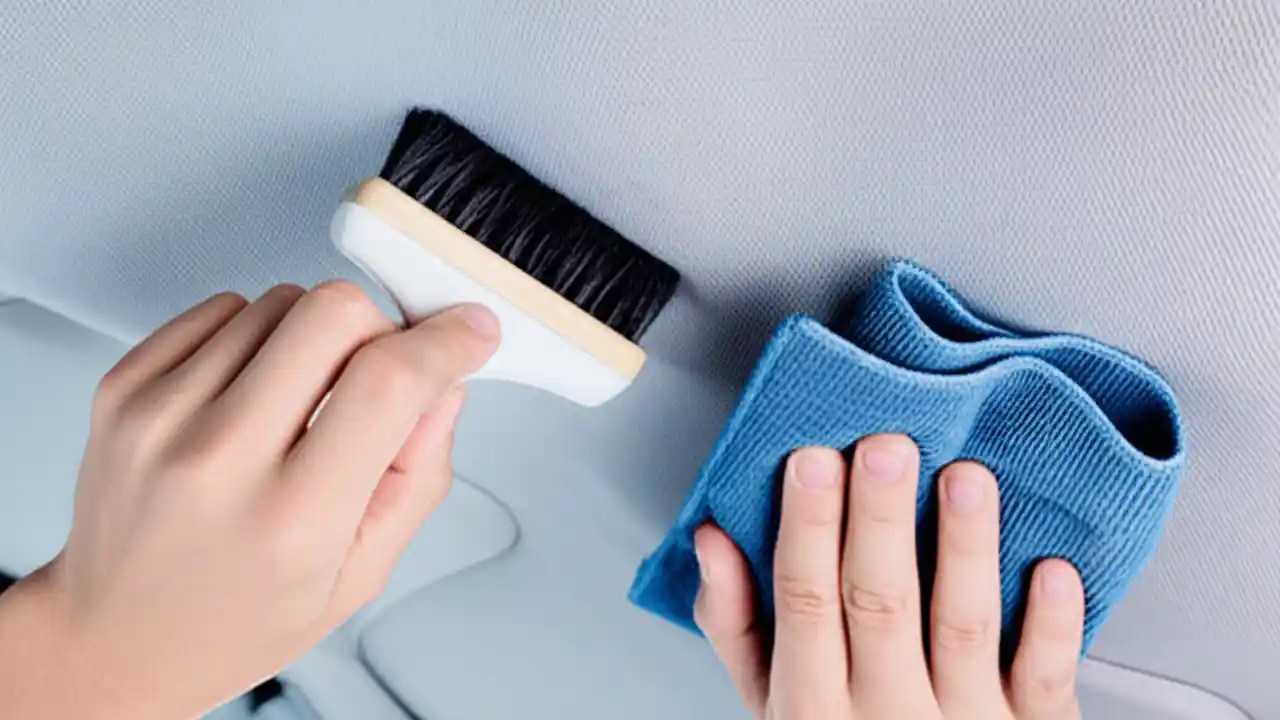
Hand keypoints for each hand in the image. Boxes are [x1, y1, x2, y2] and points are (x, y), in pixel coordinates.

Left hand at [0, 282, 498, 718]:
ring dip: (313, 337)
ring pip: (279, 301)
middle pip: (333, 312)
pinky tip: (250, 394)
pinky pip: (221, 308)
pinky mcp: (123, 389)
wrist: (115, 638)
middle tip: (374, 377)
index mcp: (294, 519)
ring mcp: (161, 417)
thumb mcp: (359, 574)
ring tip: (298, 403)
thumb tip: (445, 385)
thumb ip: (418, 476)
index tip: (469, 332)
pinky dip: (255, 334)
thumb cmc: (238, 618)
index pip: (389, 383)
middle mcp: (219, 459)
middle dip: (379, 330)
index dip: (446, 342)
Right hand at [694, 434, 1084, 718]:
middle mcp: (886, 717)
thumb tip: (713, 542)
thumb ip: (739, 627)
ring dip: (964, 549)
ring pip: (961, 627)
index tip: (810, 461)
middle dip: (879, 521)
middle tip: (883, 449)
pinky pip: (1043, 679)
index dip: (808, 529)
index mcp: (813, 707)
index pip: (805, 603)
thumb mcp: (773, 704)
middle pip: (879, 604)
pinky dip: (1050, 625)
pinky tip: (1052, 569)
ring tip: (965, 479)